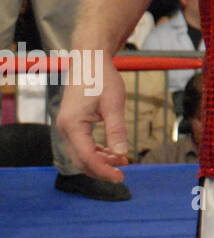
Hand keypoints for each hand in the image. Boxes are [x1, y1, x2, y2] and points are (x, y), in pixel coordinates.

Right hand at [57, 60, 129, 182]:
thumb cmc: (101, 78)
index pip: (86, 157)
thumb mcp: (113, 103)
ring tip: (123, 161)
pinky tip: (113, 152)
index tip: (120, 177)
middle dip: (102, 169)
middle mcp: (65, 128)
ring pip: (82, 154)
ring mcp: (67, 126)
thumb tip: (122, 153)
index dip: (103, 170)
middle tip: (123, 173)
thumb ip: (116, 130)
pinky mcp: (73, 123)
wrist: (89, 60)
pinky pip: (82, 144)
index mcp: (73, 125)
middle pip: (81, 160)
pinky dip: (97, 151)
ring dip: (101, 160)